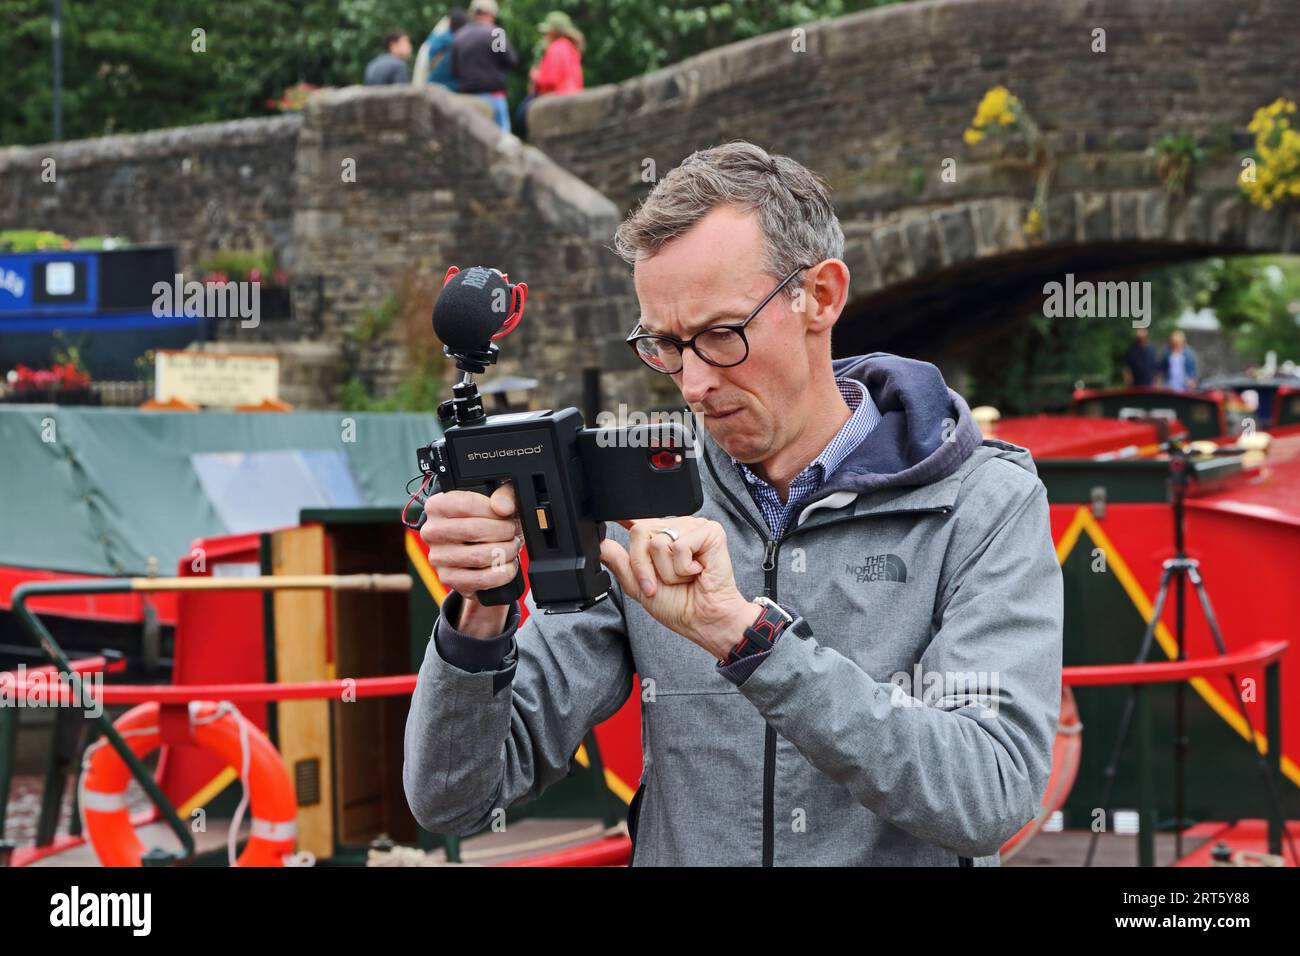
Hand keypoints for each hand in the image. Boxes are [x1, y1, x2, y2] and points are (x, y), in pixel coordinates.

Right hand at [421, 483, 522, 637]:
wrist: (480, 551)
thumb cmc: (488, 522)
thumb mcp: (498, 502)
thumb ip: (505, 495)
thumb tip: (503, 507)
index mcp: (437, 506)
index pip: (467, 504)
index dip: (494, 511)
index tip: (507, 515)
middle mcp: (432, 531)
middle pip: (474, 530)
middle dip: (503, 532)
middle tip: (513, 532)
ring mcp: (437, 557)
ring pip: (479, 556)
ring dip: (505, 552)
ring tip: (511, 547)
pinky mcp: (448, 578)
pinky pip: (481, 578)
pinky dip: (502, 573)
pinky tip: (507, 565)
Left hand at [599, 517, 758, 659]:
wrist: (704, 621)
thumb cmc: (680, 605)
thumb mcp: (640, 587)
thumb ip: (621, 564)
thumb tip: (602, 546)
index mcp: (663, 537)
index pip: (637, 524)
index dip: (625, 520)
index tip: (616, 519)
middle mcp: (677, 528)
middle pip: (640, 532)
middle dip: (646, 566)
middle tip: (665, 581)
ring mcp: (694, 527)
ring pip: (658, 542)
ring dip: (669, 571)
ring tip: (685, 576)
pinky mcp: (710, 533)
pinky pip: (679, 546)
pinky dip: (683, 568)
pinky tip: (697, 572)